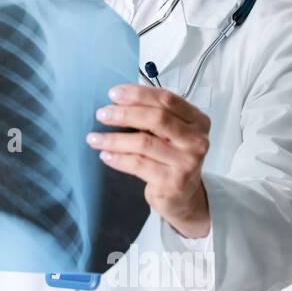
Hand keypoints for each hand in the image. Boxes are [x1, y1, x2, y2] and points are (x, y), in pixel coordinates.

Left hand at [86, 84, 210, 237]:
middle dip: (124, 114)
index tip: (114, 94)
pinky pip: (138, 164)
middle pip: (156, 119)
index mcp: (197, 120)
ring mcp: (187, 162)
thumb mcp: (169, 133)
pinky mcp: (173, 181)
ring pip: (144, 143)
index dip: (138, 94)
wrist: (183, 196)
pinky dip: (118, 158)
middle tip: (102, 114)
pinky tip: (105, 155)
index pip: (166, 100)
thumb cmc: (172, 158)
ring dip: (114, 139)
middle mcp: (196, 140)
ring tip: (95, 138)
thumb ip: (153, 115)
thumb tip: (117, 101)